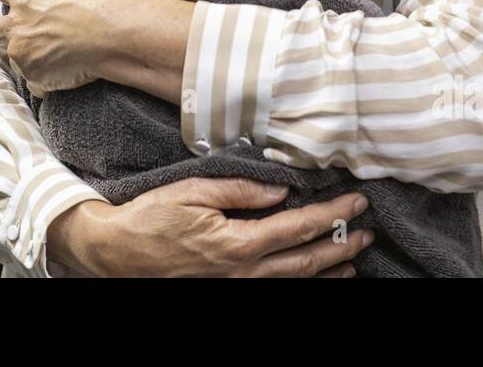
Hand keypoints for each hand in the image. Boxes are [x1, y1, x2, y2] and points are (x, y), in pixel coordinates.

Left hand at [0, 0, 130, 96]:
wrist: (116, 30)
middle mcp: (16, 24)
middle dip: (6, 29)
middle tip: (27, 29)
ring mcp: (23, 53)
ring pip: (12, 57)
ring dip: (25, 54)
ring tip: (47, 54)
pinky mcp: (36, 77)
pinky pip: (32, 81)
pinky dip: (43, 78)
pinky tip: (59, 72)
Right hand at [47, 178, 371, 276]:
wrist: (115, 254)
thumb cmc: (150, 218)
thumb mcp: (194, 192)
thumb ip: (242, 191)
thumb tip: (282, 190)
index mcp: (237, 243)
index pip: (297, 228)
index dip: (331, 215)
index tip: (355, 202)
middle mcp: (242, 273)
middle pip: (305, 263)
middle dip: (339, 246)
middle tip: (366, 231)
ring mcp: (235, 288)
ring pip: (293, 284)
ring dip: (327, 272)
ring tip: (352, 260)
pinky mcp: (225, 291)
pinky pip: (272, 292)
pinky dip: (298, 285)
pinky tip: (312, 279)